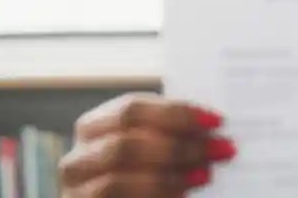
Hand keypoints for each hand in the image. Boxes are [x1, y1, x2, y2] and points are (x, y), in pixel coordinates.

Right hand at [59, 92, 235, 196]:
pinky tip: (183, 193)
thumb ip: (170, 136)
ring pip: (120, 175)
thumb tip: (211, 129)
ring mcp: (77, 188)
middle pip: (127, 140)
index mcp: (95, 126)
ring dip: (170, 173)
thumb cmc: (139, 179)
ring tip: (206, 174)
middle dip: (180, 145)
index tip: (217, 120)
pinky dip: (156, 194)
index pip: (131, 108)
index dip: (175, 112)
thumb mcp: (152, 151)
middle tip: (220, 149)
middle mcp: (79, 155)